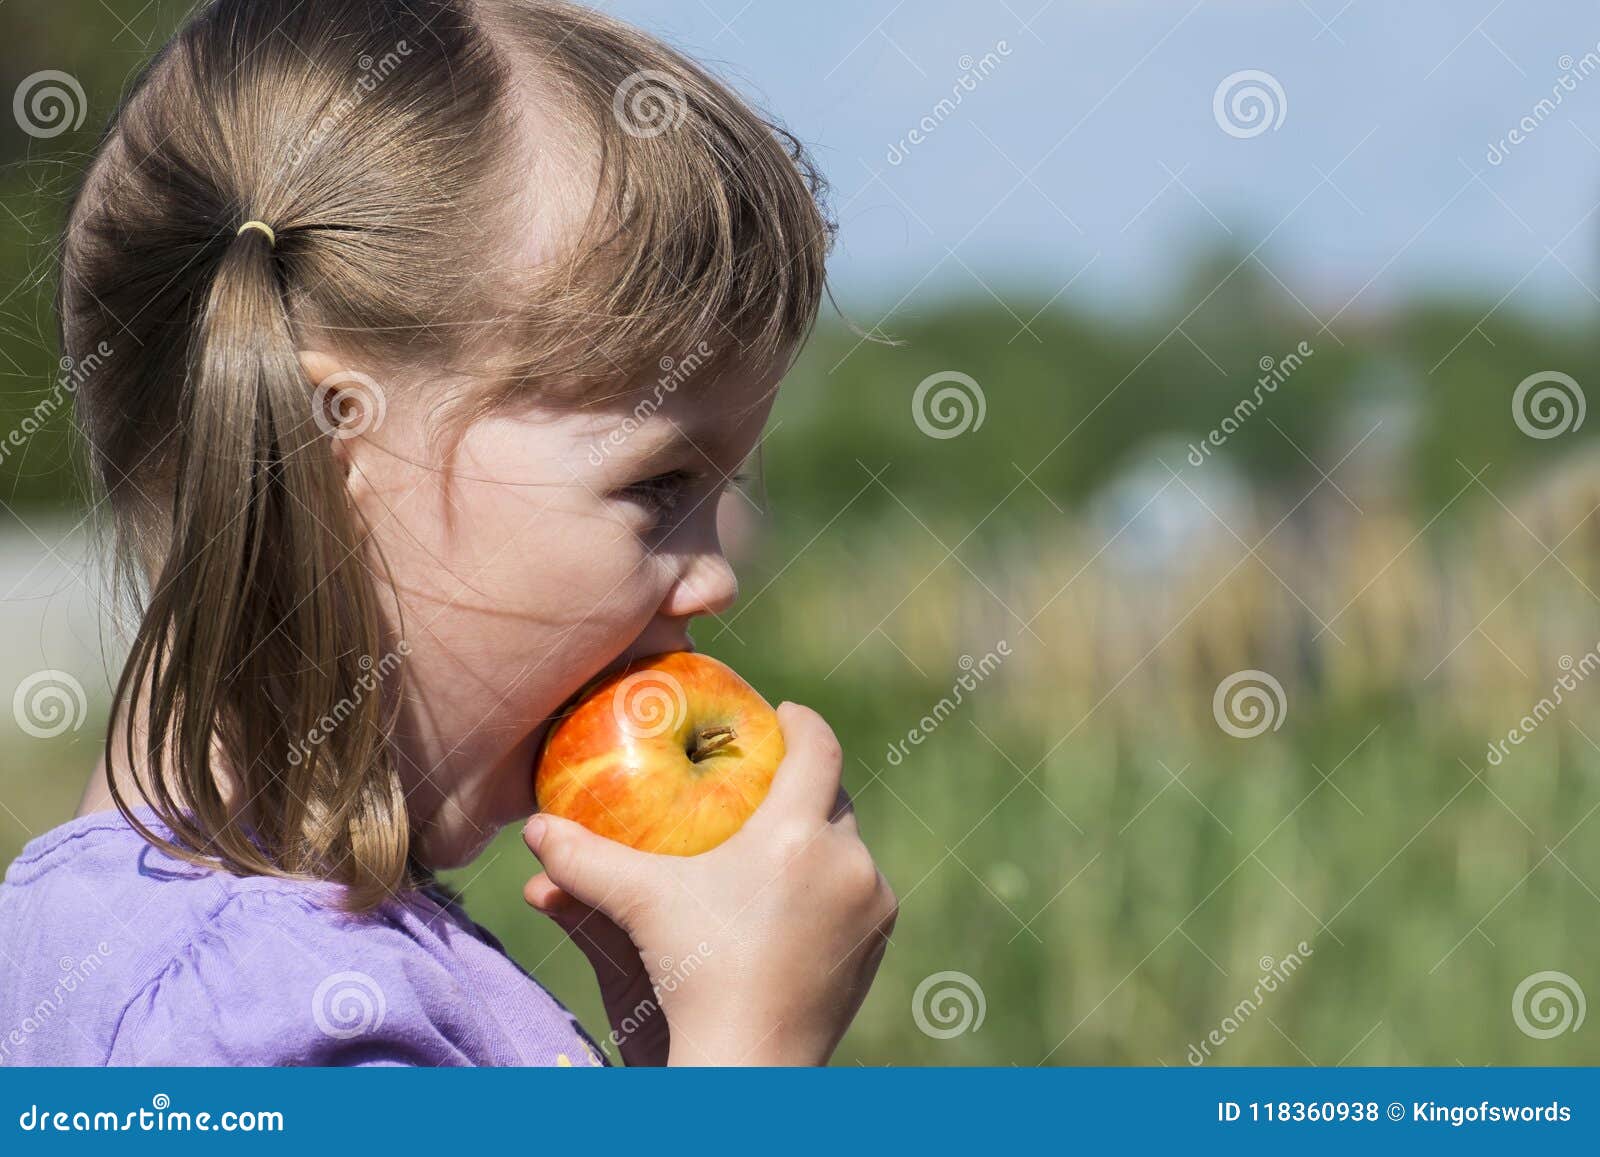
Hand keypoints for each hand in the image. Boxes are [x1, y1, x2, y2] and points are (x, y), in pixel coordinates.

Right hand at [522, 701, 896, 1065]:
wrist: (752, 1060)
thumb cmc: (696, 974)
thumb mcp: (640, 906)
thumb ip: (584, 862)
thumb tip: (533, 829)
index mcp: (798, 833)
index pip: (819, 748)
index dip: (801, 723)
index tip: (781, 713)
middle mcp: (848, 860)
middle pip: (834, 797)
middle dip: (803, 785)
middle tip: (766, 782)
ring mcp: (871, 903)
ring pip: (848, 848)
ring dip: (818, 838)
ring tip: (779, 841)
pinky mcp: (876, 940)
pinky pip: (859, 891)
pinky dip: (831, 883)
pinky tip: (798, 895)